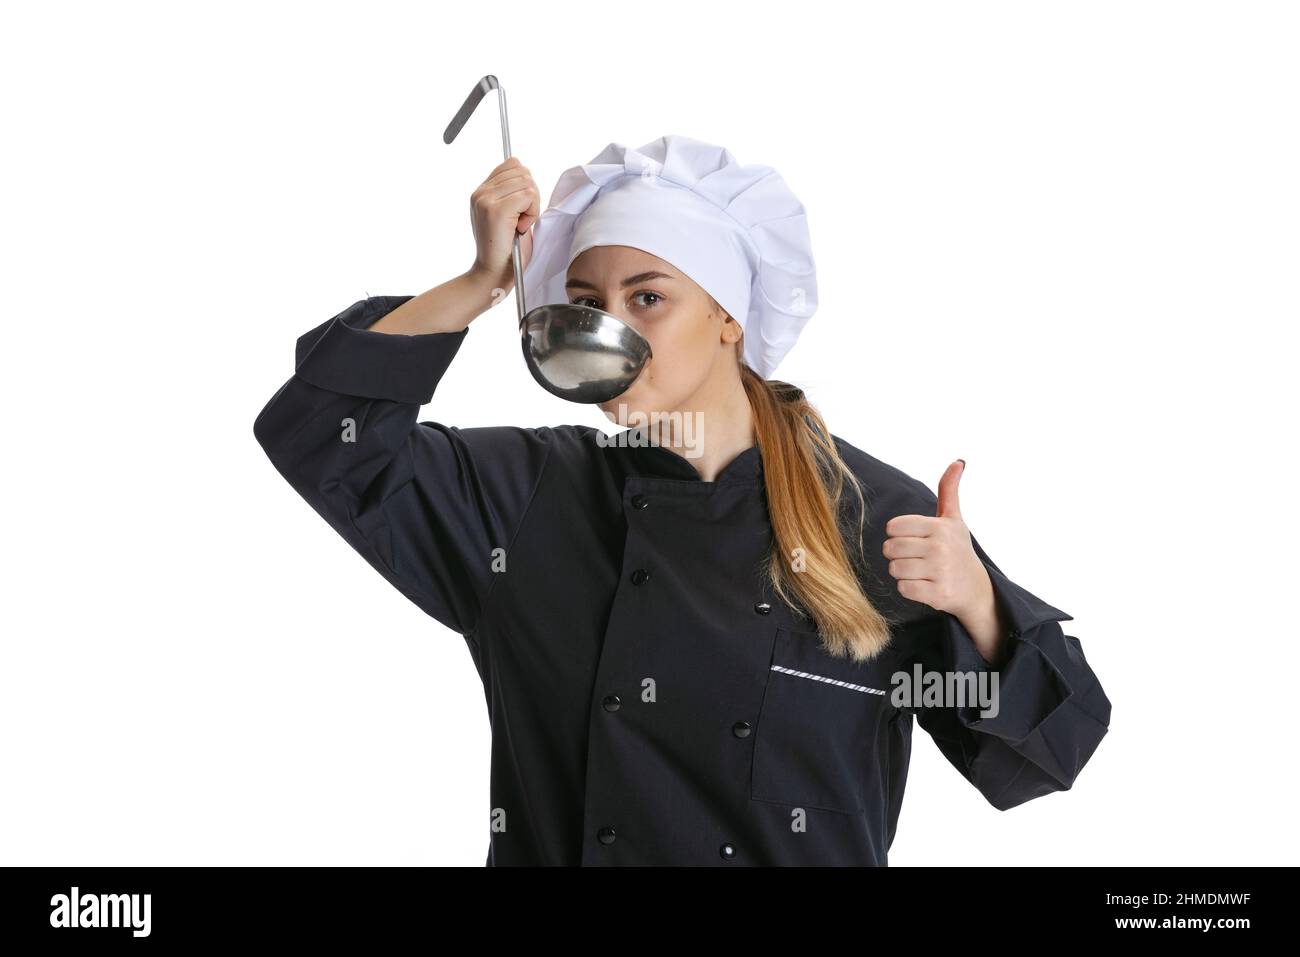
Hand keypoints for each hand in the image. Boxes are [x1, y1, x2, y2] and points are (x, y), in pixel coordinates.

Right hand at [468, 156, 540, 294]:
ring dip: (532, 205)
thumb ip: (511, 193)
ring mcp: (487, 199)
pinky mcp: (497, 209)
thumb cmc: (506, 250)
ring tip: (519, 225)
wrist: (493, 274)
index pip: (512, 164)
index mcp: (481, 192)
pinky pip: (529, 195)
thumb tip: (525, 173)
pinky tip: (520, 228)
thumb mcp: (507, 215)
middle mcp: (481, 192)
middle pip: (522, 170)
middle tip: (521, 219)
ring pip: (527, 182)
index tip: (519, 209)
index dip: (524, 185)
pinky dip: (532, 213)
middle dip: (531, 195)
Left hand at [882, 459, 993, 621]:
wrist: (976, 589)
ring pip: (894, 569)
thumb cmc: (958, 549)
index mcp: (940, 526)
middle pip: (890, 548)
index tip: (914, 539)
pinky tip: (924, 585)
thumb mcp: (954, 519)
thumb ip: (949, 490)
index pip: (893, 527)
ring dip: (902, 572)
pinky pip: (903, 588)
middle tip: (915, 558)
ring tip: (920, 571)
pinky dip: (909, 588)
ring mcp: (941, 571)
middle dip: (897, 555)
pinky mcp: (938, 594)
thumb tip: (958, 461)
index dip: (898, 535)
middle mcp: (941, 547)